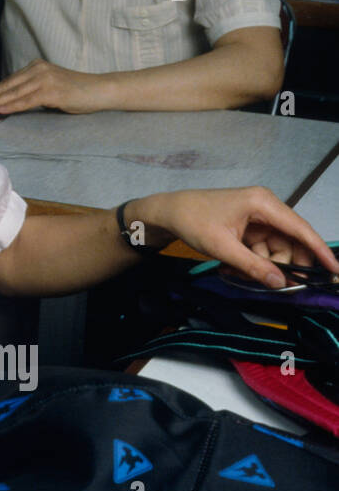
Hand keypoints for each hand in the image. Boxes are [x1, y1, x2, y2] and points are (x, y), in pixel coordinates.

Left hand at [0, 60, 109, 114]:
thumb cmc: (76, 91)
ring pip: (15, 93)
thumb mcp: (49, 88)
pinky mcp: (52, 91)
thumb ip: (31, 90)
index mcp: (36, 67)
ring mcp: (45, 79)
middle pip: (8, 86)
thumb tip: (9, 101)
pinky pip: (27, 100)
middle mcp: (39, 69)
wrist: (100, 90)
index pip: (9, 80)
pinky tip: (1, 109)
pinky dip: (13, 105)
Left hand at [135, 187, 338, 288]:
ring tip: (240, 276)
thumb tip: (280, 284)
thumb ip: (253, 266)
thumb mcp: (222, 248)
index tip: (335, 271)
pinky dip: (255, 262)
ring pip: (277, 248)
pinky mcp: (250, 225)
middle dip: (286, 265)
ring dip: (266, 266)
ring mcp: (258, 216)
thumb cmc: (193, 221)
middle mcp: (266, 206)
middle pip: (291, 241)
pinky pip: (263, 248)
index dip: (320, 251)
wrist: (168, 211)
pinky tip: (237, 270)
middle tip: (279, 287)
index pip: (300, 229)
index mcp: (263, 203)